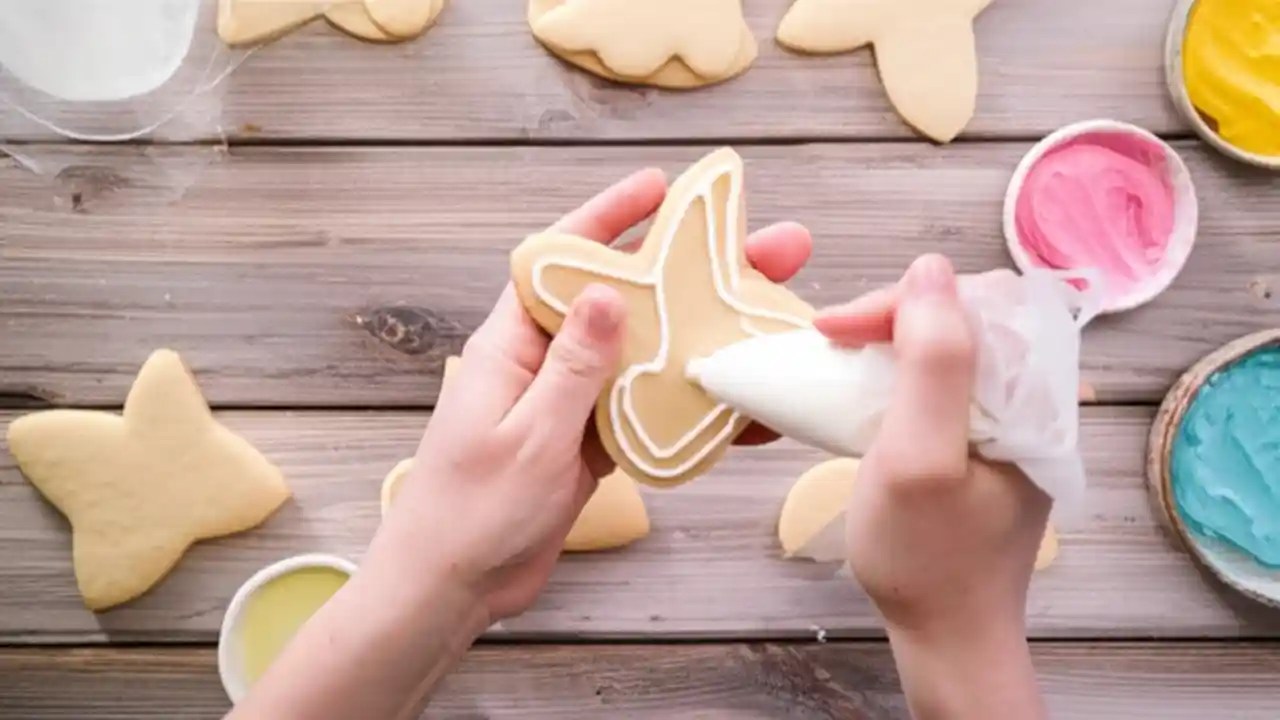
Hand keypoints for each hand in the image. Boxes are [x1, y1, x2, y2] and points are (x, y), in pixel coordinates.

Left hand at [375, 166, 813, 622]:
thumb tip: (608, 291)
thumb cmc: (470, 513)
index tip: (661, 187)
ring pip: (645, 355)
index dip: (609, 217)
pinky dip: (690, 407)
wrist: (451, 589)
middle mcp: (543, 362)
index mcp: (512, 345)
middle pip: (625, 302)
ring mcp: (569, 403)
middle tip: (766, 254)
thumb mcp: (528, 436)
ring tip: (771, 323)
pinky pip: (646, 410)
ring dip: (702, 339)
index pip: (559, 260)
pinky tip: (742, 409)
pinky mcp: (587, 443)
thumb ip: (572, 366)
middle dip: (691, 274)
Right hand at [815, 254, 1048, 718]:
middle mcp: (1040, 398)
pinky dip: (904, 370)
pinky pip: (951, 378)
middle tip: (833, 341)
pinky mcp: (991, 439)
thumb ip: (934, 362)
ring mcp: (1016, 419)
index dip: (900, 302)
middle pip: (968, 315)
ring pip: (956, 343)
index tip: (834, 331)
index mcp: (1040, 396)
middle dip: (894, 314)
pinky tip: (872, 387)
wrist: (948, 635)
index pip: (977, 300)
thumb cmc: (925, 558)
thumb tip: (931, 268)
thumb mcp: (918, 458)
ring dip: (895, 340)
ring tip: (845, 356)